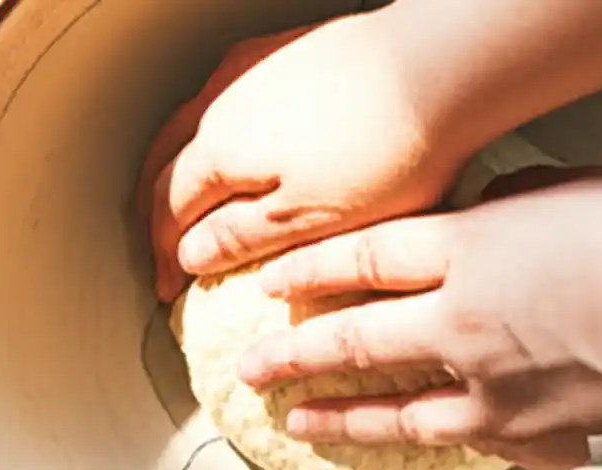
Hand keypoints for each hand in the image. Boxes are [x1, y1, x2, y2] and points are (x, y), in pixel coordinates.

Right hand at [138, 11, 465, 300]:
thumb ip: (240, 237)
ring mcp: (253, 71)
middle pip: (167, 163)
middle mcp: (222, 104)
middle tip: (161, 245)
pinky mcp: (287, 51)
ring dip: (177, 164)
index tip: (167, 286)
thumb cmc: (387, 147)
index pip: (168, 210)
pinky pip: (225, 94)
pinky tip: (232, 136)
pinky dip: (211, 128)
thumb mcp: (307, 219)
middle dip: (158, 210)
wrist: (443, 66)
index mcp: (219, 152)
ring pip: (191, 124)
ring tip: (183, 194)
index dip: (164, 254)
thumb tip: (189, 254)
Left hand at [237, 168, 601, 469]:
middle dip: (290, 356)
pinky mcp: (519, 430)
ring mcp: (484, 382)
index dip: (310, 268)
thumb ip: (514, 203)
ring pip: (385, 406)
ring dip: (331, 416)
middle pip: (352, 339)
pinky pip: (450, 441)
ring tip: (292, 422)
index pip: (364, 257)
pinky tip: (389, 449)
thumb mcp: (576, 191)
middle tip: (249, 368)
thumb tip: (493, 209)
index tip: (273, 281)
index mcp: (469, 249)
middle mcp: (459, 320)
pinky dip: (411, 446)